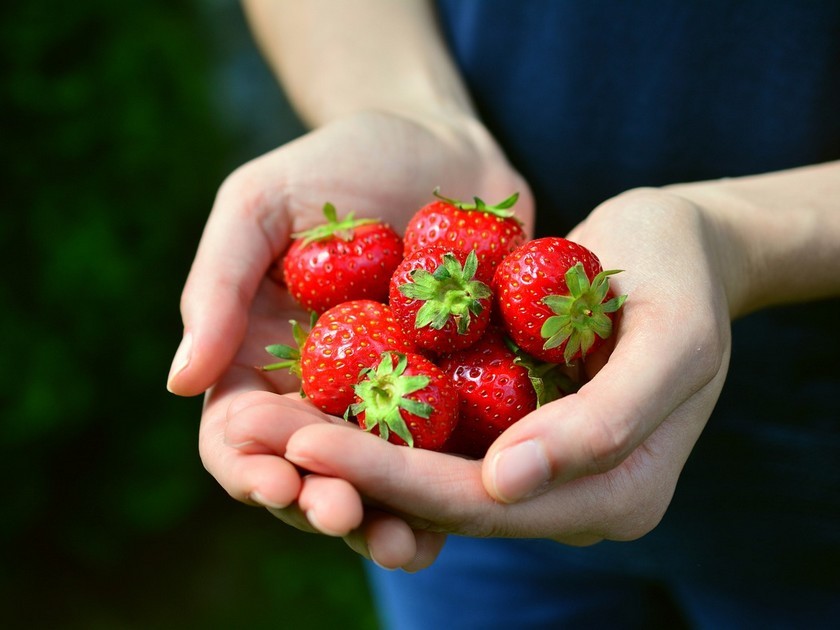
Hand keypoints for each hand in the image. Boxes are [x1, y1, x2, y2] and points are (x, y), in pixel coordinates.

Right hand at [168, 110, 531, 568]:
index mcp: (267, 359)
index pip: (242, 434)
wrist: (441, 146)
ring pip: (389, 479)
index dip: (249, 468)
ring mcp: (401, 398)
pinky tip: (481, 498)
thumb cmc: (337, 163)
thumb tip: (179, 382)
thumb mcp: (259, 203)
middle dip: (324, 505)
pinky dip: (465, 479)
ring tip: (408, 542)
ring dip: (393, 517)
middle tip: (346, 519)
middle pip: (317, 471)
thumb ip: (216, 286)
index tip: (273, 483)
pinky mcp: (467, 390)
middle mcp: (331, 392)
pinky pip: (463, 445)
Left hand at [243, 187, 734, 562]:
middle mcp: (565, 496)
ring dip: (343, 453)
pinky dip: (373, 420)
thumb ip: (608, 421)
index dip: (394, 479)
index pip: (486, 503)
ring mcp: (534, 464)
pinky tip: (306, 396)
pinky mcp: (509, 425)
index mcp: (616, 493)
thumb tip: (509, 483)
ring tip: (257, 425)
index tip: (306, 441)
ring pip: (426, 475)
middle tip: (255, 435)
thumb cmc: (683, 277)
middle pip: (441, 500)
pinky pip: (433, 434)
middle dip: (347, 472)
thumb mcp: (673, 339)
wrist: (677, 245)